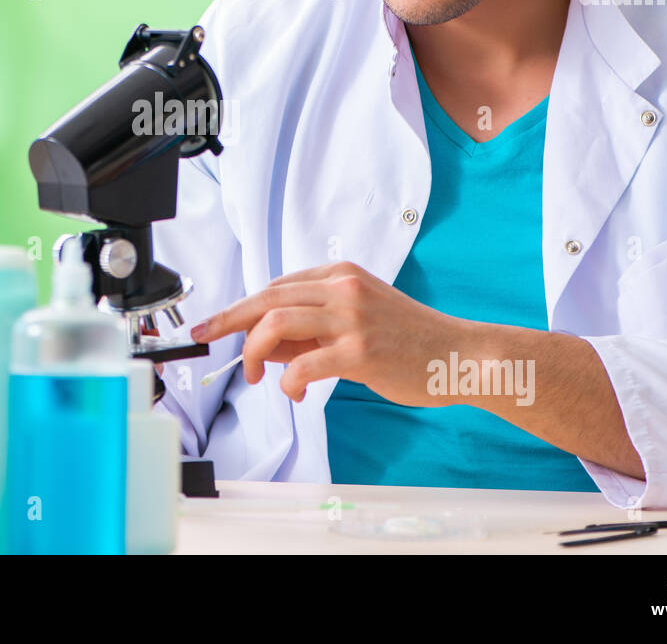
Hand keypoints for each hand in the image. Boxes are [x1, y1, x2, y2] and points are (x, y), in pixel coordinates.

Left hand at [189, 261, 473, 404]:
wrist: (459, 354)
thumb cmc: (408, 340)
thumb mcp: (356, 319)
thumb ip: (311, 327)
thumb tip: (263, 344)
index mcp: (339, 274)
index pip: (275, 287)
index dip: (240, 309)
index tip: (216, 325)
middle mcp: (342, 288)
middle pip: (265, 299)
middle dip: (228, 322)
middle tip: (207, 340)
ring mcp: (351, 318)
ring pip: (275, 324)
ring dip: (252, 351)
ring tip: (253, 374)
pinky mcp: (360, 351)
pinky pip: (303, 364)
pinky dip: (288, 381)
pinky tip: (295, 391)